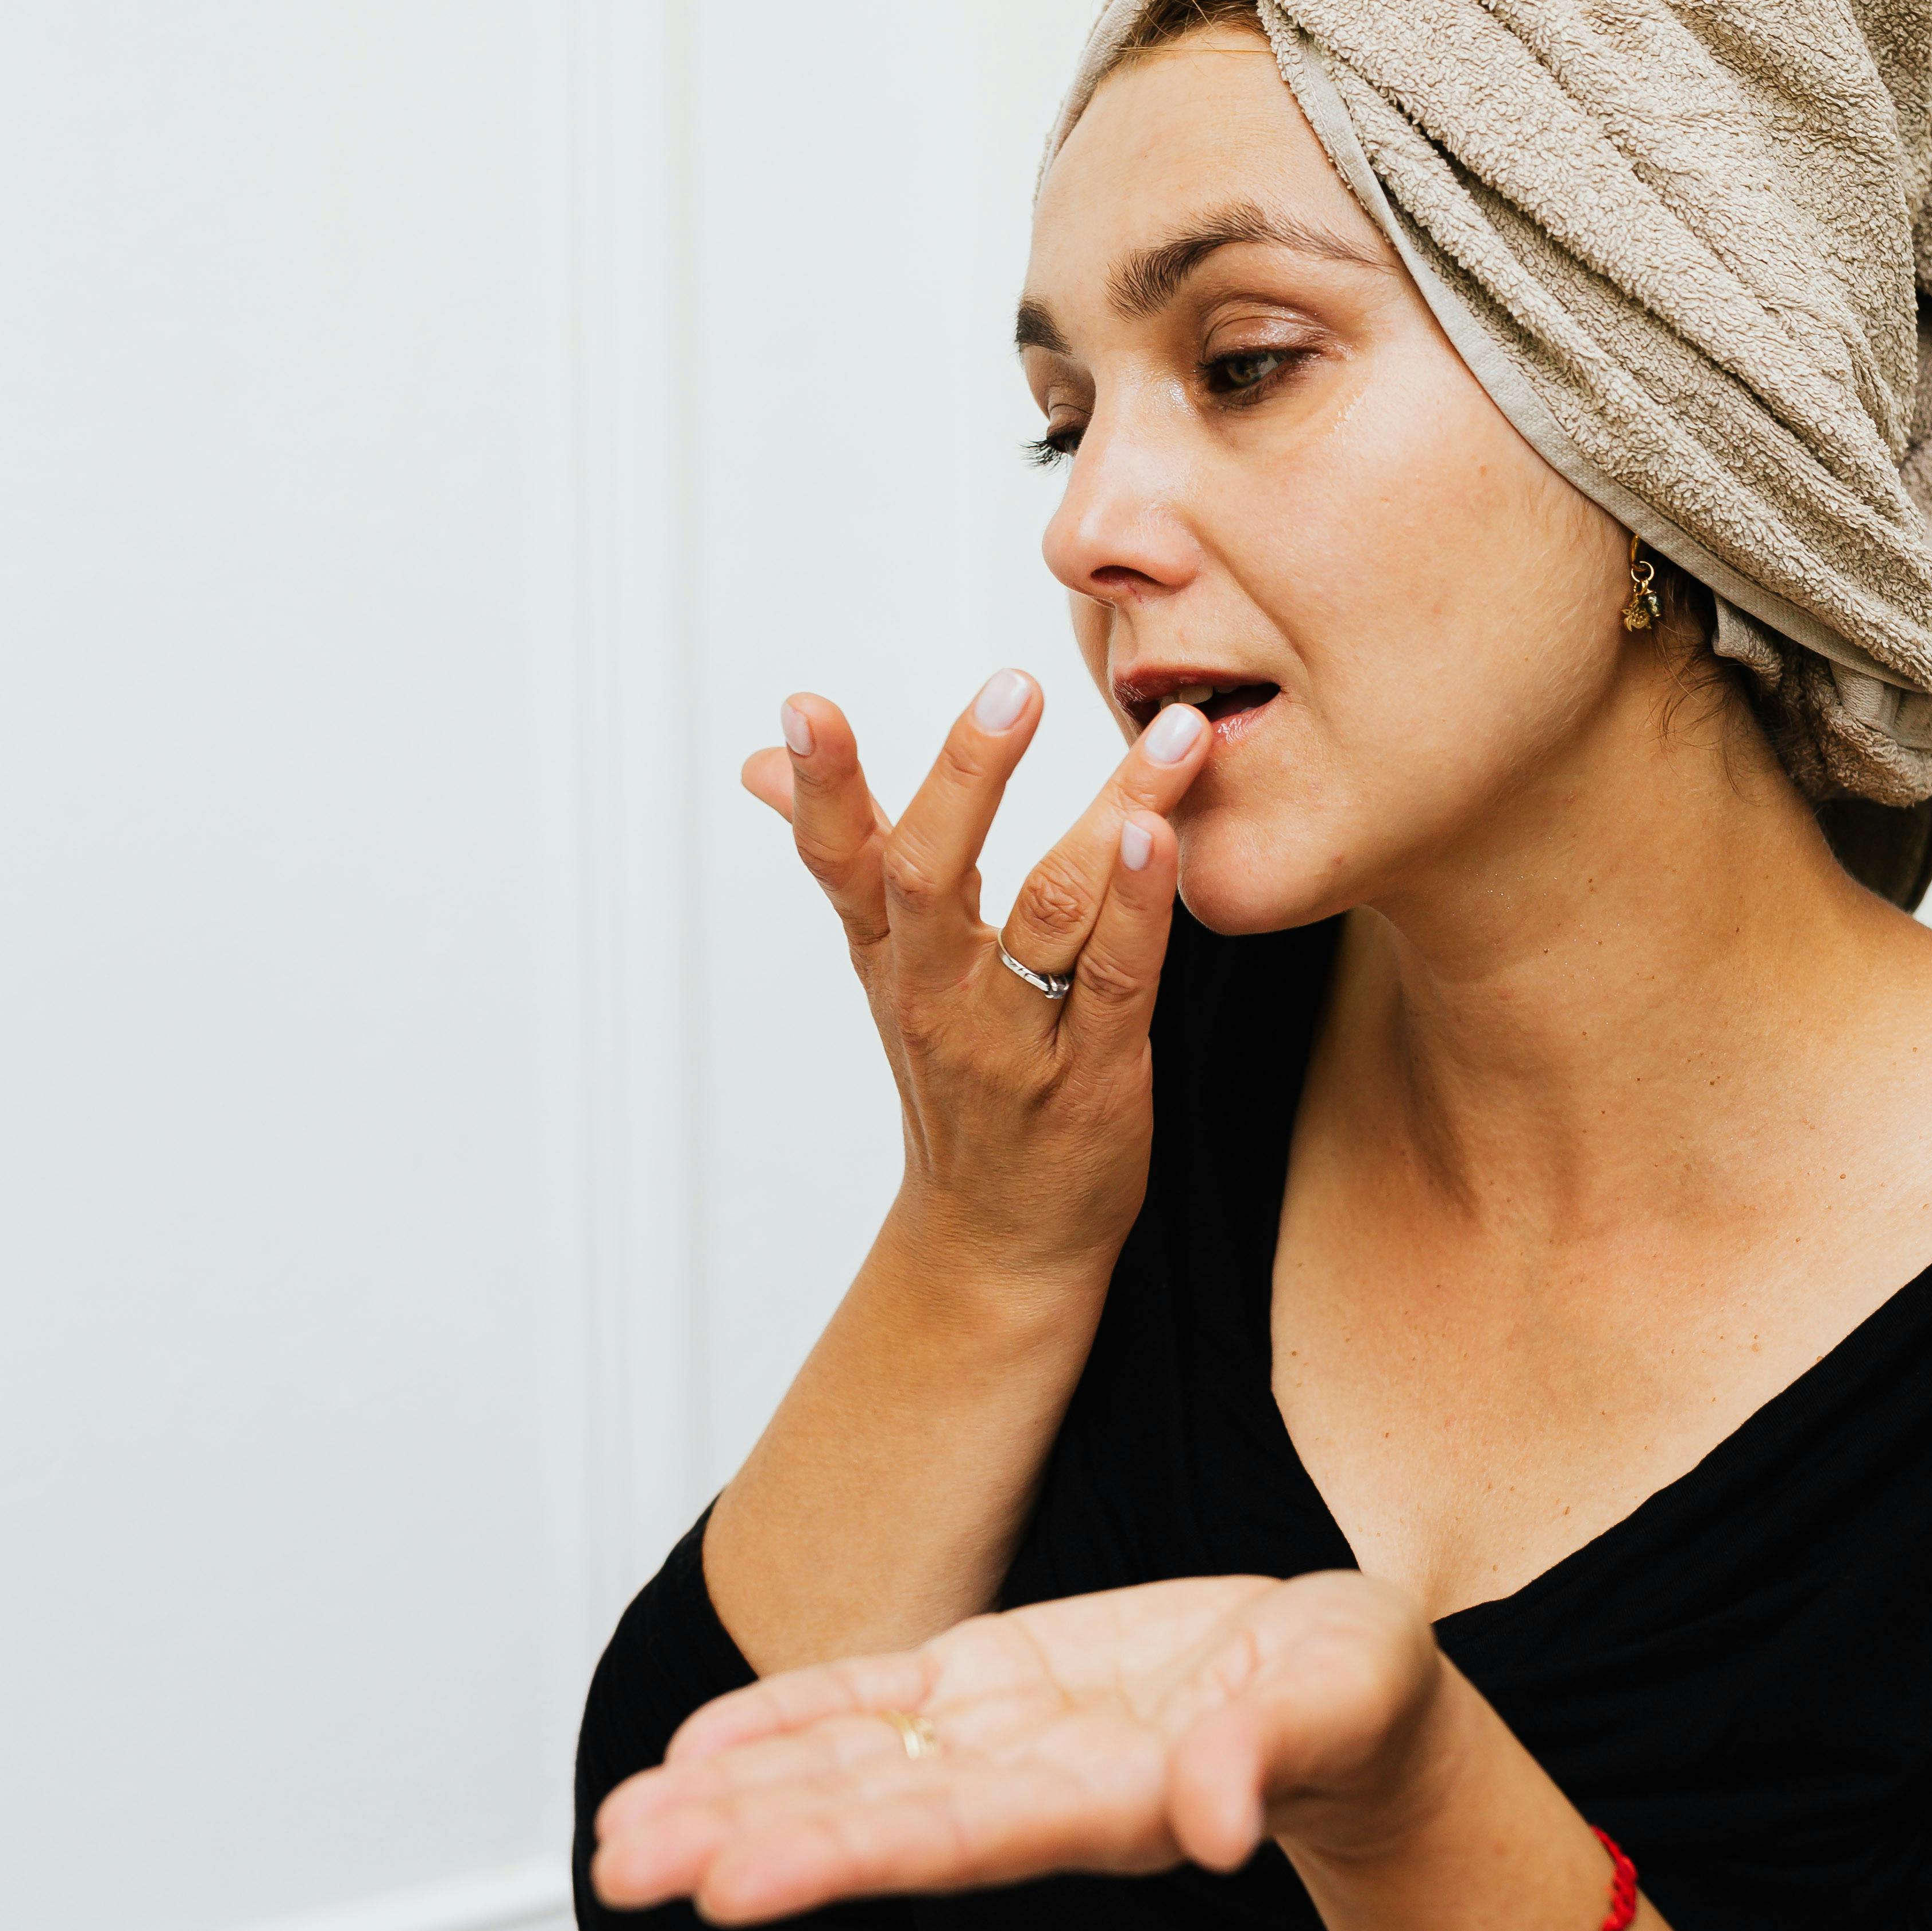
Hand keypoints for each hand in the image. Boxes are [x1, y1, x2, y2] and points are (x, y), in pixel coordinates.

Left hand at [591, 1571, 1450, 1923]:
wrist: (1344, 1689)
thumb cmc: (1351, 1703)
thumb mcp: (1341, 1700)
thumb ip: (1269, 1757)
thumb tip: (1220, 1814)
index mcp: (1110, 1803)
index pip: (957, 1836)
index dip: (844, 1853)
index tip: (736, 1882)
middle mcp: (1032, 1789)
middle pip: (872, 1821)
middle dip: (743, 1842)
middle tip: (626, 1864)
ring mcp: (1002, 1740)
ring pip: (848, 1772)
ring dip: (731, 1799)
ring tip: (622, 1830)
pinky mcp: (993, 1683)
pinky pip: (871, 1708)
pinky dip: (783, 1723)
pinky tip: (700, 1750)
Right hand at [741, 673, 1213, 1281]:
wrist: (997, 1243)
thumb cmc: (953, 1079)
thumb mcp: (883, 968)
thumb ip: (842, 854)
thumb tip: (760, 763)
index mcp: (888, 956)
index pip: (838, 861)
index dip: (820, 787)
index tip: (803, 707)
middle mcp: (939, 993)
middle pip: (931, 877)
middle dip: (969, 777)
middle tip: (1012, 687)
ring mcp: (1014, 1037)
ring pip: (1051, 913)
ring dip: (1113, 814)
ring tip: (1171, 737)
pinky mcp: (1095, 1073)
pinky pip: (1120, 980)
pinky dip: (1144, 906)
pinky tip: (1165, 838)